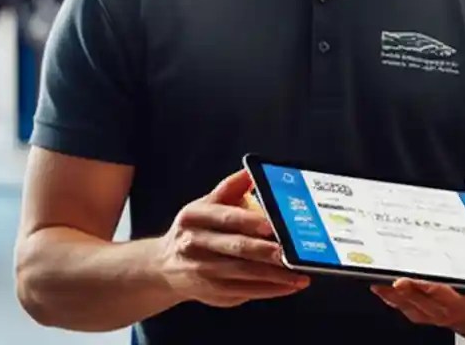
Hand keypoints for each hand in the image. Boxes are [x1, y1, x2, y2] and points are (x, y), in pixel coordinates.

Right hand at [157, 170, 309, 307]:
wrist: (165, 266)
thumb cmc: (195, 230)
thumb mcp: (205, 205)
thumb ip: (230, 188)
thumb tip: (252, 171)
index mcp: (193, 217)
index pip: (225, 217)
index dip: (249, 220)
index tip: (273, 224)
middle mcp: (194, 244)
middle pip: (236, 247)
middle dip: (266, 251)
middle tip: (292, 252)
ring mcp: (202, 271)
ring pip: (244, 274)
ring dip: (275, 275)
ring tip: (300, 273)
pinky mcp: (212, 293)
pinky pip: (246, 292)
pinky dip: (270, 290)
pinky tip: (289, 286)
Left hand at [372, 209, 464, 327]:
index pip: (451, 300)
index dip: (432, 291)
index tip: (418, 279)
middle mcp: (458, 313)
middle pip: (424, 306)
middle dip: (404, 293)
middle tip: (387, 276)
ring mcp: (445, 317)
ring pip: (414, 311)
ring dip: (394, 298)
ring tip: (375, 278)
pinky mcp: (437, 314)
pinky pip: (413, 311)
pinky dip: (397, 301)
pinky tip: (382, 285)